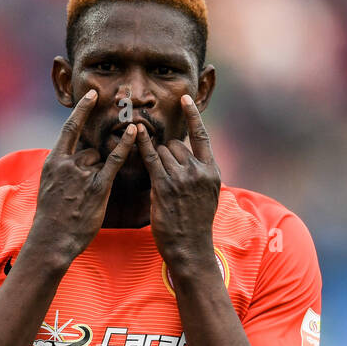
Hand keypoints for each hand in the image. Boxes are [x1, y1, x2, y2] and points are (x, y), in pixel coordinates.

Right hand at [30, 89, 138, 261]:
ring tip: (86, 199)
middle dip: (91, 167)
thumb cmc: (51, 217)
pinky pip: (114, 161)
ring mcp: (82, 175)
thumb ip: (61, 169)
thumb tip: (75, 158)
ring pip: (100, 162)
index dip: (83, 109)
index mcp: (54, 161)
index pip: (70, 128)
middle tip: (82, 192)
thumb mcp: (49, 187)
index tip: (93, 94)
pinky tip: (136, 133)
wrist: (51, 240)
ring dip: (99, 176)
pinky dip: (126, 146)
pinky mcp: (98, 188)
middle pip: (90, 151)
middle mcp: (67, 164)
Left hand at [134, 94, 220, 267]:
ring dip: (156, 162)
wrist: (190, 247)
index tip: (185, 98)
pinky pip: (151, 158)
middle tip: (165, 176)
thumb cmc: (196, 224)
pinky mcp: (165, 186)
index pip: (202, 135)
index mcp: (212, 171)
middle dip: (167, 154)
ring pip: (163, 152)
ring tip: (160, 184)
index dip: (193, 115)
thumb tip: (192, 157)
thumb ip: (202, 174)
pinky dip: (141, 144)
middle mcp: (199, 170)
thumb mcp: (208, 195)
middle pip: (176, 144)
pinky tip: (134, 133)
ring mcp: (182, 177)